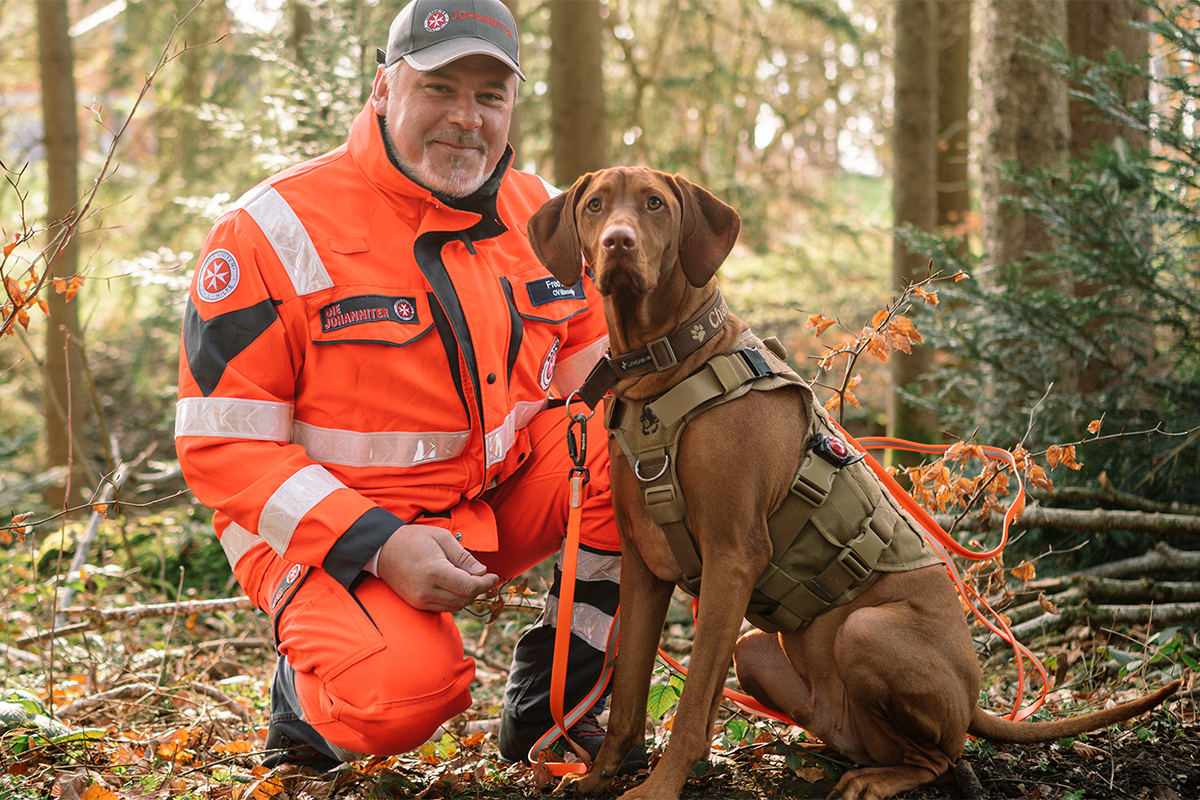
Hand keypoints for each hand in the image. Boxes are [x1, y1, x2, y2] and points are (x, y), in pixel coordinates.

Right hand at [375, 524, 498, 612]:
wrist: (384, 550)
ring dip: (467, 595)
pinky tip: (455, 585)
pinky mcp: (417, 604)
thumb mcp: (443, 538)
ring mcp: (420, 600)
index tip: (493, 576)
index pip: (469, 587)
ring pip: (456, 606)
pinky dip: (455, 599)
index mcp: (435, 572)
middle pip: (465, 599)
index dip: (486, 583)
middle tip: (483, 577)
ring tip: (469, 579)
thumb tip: (482, 572)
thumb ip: (464, 557)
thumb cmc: (415, 539)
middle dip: (478, 589)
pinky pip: (444, 607)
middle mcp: (427, 591)